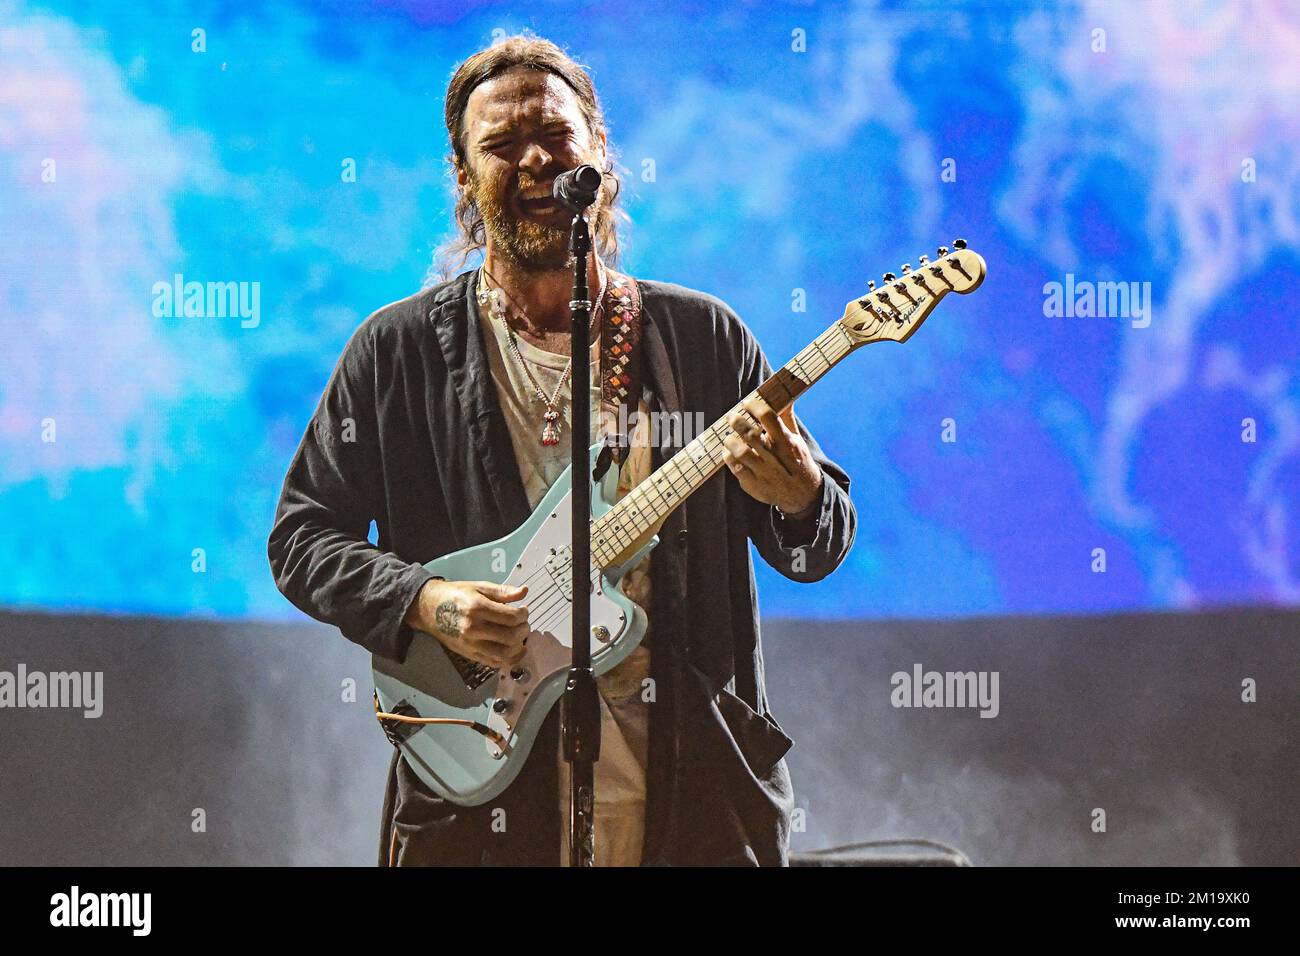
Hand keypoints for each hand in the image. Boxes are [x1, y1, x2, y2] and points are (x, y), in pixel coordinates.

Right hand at [406, 579, 530, 668]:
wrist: (429, 609)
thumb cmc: (455, 595)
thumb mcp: (479, 586)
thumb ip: (503, 591)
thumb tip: (524, 591)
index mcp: (477, 608)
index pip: (511, 617)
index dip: (524, 614)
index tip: (524, 610)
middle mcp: (473, 629)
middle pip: (511, 636)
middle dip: (524, 630)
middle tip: (523, 623)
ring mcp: (471, 644)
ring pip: (505, 654)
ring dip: (519, 646)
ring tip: (520, 636)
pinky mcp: (470, 654)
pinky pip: (494, 663)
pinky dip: (509, 659)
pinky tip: (515, 650)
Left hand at [722, 395, 822, 515]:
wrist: (803, 494)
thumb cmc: (796, 460)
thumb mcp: (796, 439)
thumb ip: (786, 417)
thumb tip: (785, 395)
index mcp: (786, 442)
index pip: (769, 418)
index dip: (755, 407)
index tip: (747, 403)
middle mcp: (775, 456)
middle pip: (751, 434)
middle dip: (737, 422)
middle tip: (731, 417)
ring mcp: (764, 472)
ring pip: (741, 452)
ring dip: (730, 441)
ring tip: (728, 437)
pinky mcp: (754, 485)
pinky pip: (736, 469)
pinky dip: (728, 458)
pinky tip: (728, 452)